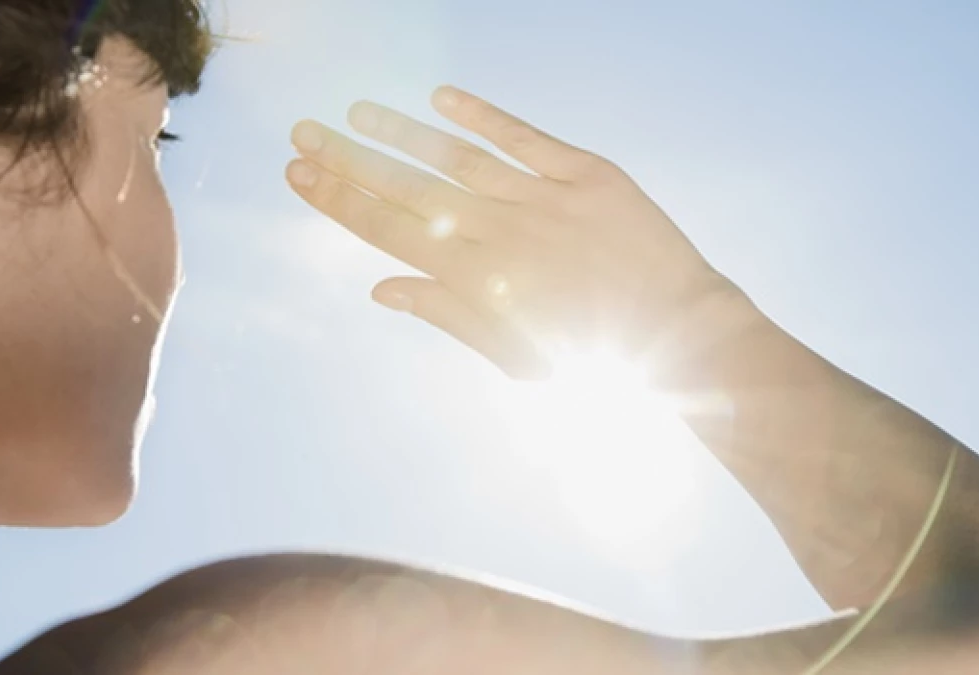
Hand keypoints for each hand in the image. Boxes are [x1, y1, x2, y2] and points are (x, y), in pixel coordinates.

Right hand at [286, 86, 754, 377]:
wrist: (680, 337)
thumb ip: (447, 315)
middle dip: (348, 161)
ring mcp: (541, 198)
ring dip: (401, 133)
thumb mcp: (513, 358)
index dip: (339, 201)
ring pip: (455, 156)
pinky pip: (523, 137)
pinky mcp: (586, 175)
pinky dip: (482, 115)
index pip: (389, 231)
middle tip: (302, 133)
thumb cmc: (594, 362)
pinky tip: (441, 98)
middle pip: (407, 187)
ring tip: (357, 113)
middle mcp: (498, 232)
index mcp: (476, 281)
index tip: (298, 174)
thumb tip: (382, 289)